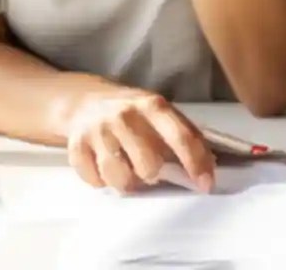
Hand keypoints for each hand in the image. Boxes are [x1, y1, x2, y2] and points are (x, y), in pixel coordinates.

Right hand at [66, 88, 215, 193]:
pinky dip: (103, 182)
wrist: (84, 101)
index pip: (180, 137)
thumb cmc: (133, 112)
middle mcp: (125, 116)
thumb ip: (184, 135)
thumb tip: (208, 167)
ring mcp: (98, 131)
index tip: (205, 185)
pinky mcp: (76, 147)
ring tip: (128, 170)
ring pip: (121, 180)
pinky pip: (95, 182)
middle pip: (149, 166)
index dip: (196, 164)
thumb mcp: (160, 113)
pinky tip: (106, 167)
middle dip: (154, 175)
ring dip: (128, 182)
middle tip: (150, 169)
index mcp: (153, 105)